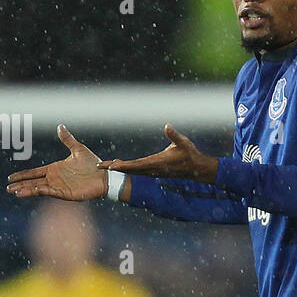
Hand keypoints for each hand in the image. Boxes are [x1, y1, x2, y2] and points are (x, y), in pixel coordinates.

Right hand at [6, 124, 108, 200]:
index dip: (22, 175)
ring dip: (26, 190)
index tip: (10, 178)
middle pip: (33, 182)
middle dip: (20, 185)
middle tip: (7, 188)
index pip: (34, 173)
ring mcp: (59, 187)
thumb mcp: (78, 149)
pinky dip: (39, 192)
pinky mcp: (65, 194)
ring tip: (14, 192)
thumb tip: (60, 126)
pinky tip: (30, 192)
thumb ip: (67, 139)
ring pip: (38, 189)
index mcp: (55, 169)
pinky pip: (49, 193)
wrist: (104, 175)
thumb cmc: (93, 164)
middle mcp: (54, 179)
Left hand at [98, 123, 218, 182]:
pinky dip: (126, 168)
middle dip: (115, 168)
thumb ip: (175, 135)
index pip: (136, 165)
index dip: (123, 165)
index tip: (111, 166)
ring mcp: (153, 171)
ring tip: (105, 166)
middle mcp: (152, 169)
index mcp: (157, 162)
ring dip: (119, 168)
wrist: (196, 168)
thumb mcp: (183, 143)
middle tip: (100, 166)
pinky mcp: (153, 170)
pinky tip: (118, 165)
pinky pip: (137, 170)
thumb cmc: (190, 153)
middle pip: (130, 169)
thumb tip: (167, 126)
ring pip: (132, 170)